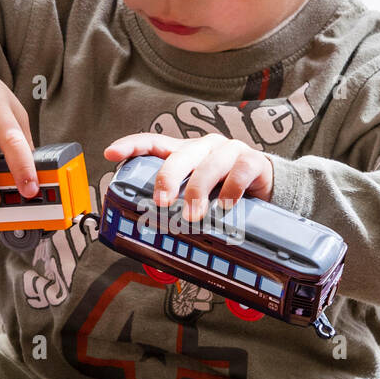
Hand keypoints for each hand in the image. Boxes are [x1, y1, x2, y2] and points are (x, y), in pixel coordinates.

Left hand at [103, 132, 273, 220]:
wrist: (268, 190)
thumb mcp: (199, 198)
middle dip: (167, 178)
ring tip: (194, 216)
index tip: (111, 154)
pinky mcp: (253, 161)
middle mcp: (205, 147)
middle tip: (161, 203)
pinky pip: (240, 171)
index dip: (131, 145)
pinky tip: (226, 206)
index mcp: (186, 154)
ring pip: (210, 164)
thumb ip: (178, 208)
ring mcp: (229, 151)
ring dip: (199, 191)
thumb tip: (151, 236)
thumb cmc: (226, 194)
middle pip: (181, 154)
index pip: (154, 142)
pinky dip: (231, 190)